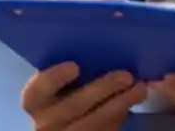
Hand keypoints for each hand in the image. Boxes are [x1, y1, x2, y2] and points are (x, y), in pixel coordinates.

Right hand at [21, 62, 147, 129]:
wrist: (68, 124)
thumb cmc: (66, 94)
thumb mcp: (61, 85)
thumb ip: (72, 71)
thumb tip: (103, 50)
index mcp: (35, 101)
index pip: (36, 91)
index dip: (54, 78)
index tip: (75, 66)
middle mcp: (45, 123)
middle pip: (73, 107)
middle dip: (102, 89)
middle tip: (126, 75)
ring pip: (94, 123)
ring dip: (120, 103)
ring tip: (139, 88)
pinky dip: (121, 117)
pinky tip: (133, 102)